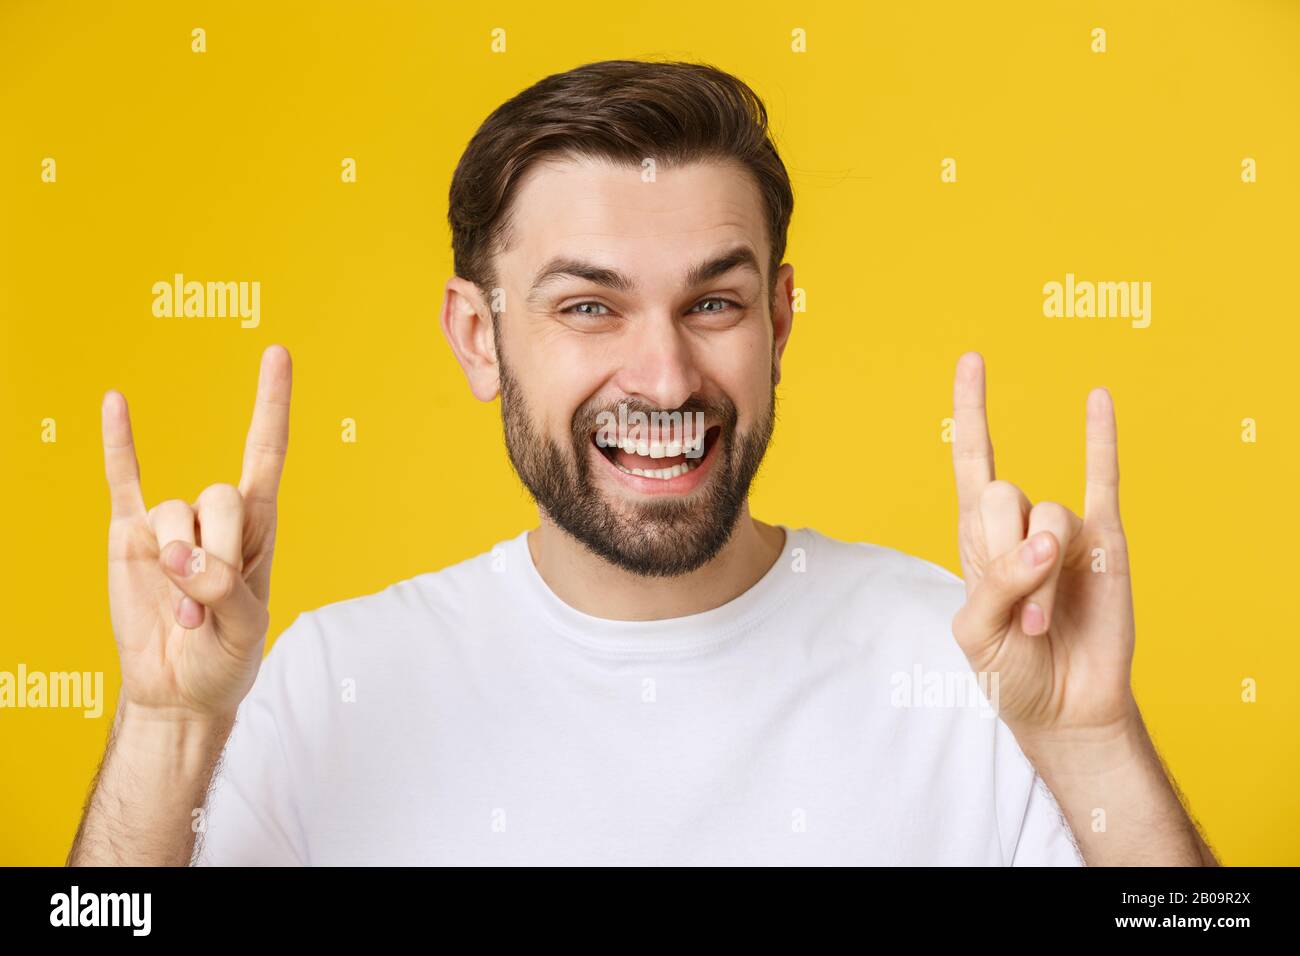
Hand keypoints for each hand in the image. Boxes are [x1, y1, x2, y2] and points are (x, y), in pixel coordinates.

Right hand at [101, 346, 292, 721]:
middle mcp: (215, 517)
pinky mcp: (131, 538)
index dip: (271, 405)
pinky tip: (116, 401)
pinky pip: (124, 483)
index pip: (266, 454)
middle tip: (209, 599)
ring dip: (177, 564)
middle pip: (218, 495)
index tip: (277, 354)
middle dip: (215, 550)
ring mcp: (171, 525)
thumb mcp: (245, 631)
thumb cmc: (226, 657)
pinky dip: (120, 444)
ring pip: (173, 512)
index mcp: (258, 528)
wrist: (179, 691)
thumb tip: (184, 556)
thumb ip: (224, 591)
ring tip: (185, 612)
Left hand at [949, 352, 1136, 743]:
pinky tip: (1096, 398)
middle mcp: (1020, 524)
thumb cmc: (1011, 671)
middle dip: (1003, 553)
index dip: (969, 411)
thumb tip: (1043, 545)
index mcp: (978, 538)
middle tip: (1015, 608)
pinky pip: (1103, 482)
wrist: (1063, 708)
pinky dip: (1100, 440)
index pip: (971, 460)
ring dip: (1041, 578)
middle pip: (1003, 493)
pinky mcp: (1105, 544)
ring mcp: (1064, 531)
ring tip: (1039, 622)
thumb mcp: (977, 633)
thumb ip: (995, 585)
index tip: (971, 359)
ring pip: (1049, 516)